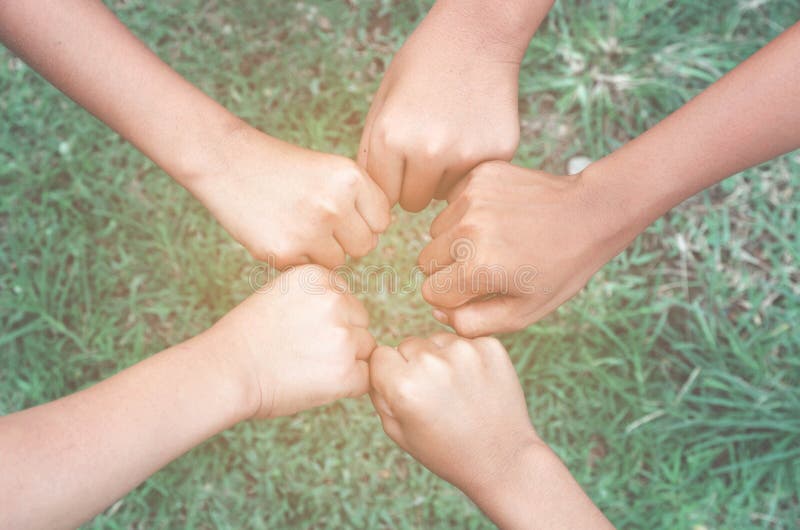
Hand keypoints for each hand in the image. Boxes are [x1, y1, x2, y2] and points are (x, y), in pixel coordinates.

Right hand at [189, 124, 390, 268]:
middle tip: (319, 222)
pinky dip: (297, 258)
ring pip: (339, 262)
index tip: (342, 211)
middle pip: (365, 246)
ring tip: (297, 225)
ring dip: (322, 251)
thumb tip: (377, 238)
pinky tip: (280, 233)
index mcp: (351, 177)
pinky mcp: (284, 252)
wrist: (228, 162)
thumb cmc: (285, 168)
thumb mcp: (331, 169)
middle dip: (347, 240)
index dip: (363, 220)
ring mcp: (309, 230)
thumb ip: (360, 199)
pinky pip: (309, 270)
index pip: (381, 221)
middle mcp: (334, 203)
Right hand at [212, 265, 375, 417]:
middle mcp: (335, 300)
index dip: (327, 320)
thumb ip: (315, 295)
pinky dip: (347, 386)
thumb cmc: (247, 337)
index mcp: (318, 277)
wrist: (226, 370)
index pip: (346, 298)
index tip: (302, 333)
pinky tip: (318, 384)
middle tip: (306, 354)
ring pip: (365, 350)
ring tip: (308, 369)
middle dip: (343, 338)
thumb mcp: (280, 294)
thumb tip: (347, 311)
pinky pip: (364, 378)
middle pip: (360, 322)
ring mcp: (343, 337)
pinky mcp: (346, 372)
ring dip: (346, 362)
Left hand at [357, 5, 521, 211]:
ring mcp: (466, 155)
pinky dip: (471, 166)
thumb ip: (371, 152)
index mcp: (391, 137)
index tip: (398, 166)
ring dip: (443, 177)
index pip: (383, 195)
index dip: (390, 180)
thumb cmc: (422, 66)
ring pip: (444, 195)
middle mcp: (428, 151)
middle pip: (414, 203)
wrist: (477, 35)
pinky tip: (471, 133)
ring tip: (449, 137)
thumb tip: (373, 201)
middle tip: (425, 152)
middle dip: (415, 184)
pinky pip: (474, 180)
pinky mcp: (497, 154)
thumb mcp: (383, 102)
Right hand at [369, 333, 539, 495]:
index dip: (389, 375)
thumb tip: (377, 362)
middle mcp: (433, 362)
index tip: (405, 393)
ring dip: (441, 358)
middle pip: (408, 344)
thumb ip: (378, 394)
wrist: (502, 459)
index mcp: (404, 385)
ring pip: (436, 340)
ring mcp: (465, 351)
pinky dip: (467, 358)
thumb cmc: (446, 451)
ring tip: (457, 391)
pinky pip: (465, 341)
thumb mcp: (397, 432)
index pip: (380, 356)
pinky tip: (476, 384)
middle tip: (434, 395)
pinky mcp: (491, 347)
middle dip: (414, 364)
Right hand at [418, 161, 637, 336]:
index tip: (478, 290)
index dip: (452, 297)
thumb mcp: (524, 312)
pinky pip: (450, 203)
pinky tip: (498, 216)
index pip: (430, 293)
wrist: (590, 211)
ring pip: (435, 231)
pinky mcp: (478, 176)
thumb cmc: (561, 268)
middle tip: (486, 266)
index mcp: (478, 268)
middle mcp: (468, 230)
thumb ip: (473, 323)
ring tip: (494, 240)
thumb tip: (438, 310)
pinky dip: (467, 212)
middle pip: (426, 262)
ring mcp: (472, 198)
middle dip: (449, 270)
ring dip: (456, 239)